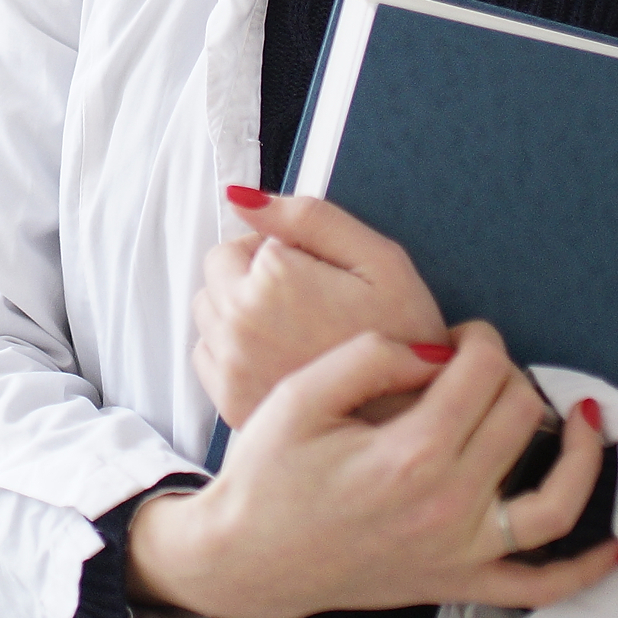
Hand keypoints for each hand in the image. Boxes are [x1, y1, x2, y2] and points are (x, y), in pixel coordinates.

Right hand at [129, 324, 617, 617]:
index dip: (478, 339)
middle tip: (478, 370)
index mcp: (408, 455)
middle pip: (519, 417)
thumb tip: (439, 350)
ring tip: (586, 418)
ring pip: (555, 501)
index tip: (456, 339)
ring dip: (583, 456)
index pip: (482, 373)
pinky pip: (540, 587)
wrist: (245, 559)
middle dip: (508, 376)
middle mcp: (447, 506)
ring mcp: (459, 552)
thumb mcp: (302, 396)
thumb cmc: (267, 475)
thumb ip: (374, 357)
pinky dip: (587, 570)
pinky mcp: (457, 583)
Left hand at [192, 187, 445, 428]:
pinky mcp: (229, 400)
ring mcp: (231, 365)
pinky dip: (229, 349)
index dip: (285, 249)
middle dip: (252, 274)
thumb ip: (311, 218)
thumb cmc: (407, 338)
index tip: (319, 277)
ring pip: (207, 311)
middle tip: (304, 299)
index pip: (248, 239)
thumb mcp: (381, 261)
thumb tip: (243, 197)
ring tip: (290, 328)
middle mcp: (240, 320)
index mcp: (273, 278)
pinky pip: (206, 355)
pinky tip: (275, 357)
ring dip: (237, 308)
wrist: (411, 421)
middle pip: (218, 270)